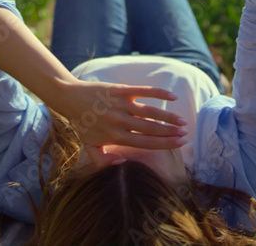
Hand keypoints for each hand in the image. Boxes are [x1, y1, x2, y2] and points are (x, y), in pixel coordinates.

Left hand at [46, 79, 187, 149]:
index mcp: (115, 137)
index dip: (164, 144)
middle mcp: (120, 122)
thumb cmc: (82, 124)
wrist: (70, 98)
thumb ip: (103, 161)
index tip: (179, 143)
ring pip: (151, 112)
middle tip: (185, 134)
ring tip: (181, 121)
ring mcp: (121, 105)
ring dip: (168, 117)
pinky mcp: (121, 90)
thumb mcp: (89, 147)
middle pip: (152, 129)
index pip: (145, 143)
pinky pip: (144, 91)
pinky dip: (159, 93)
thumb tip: (123, 165)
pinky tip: (172, 97)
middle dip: (171, 132)